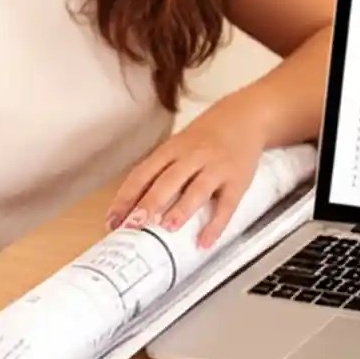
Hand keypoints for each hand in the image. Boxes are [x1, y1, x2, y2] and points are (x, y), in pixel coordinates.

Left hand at [106, 89, 270, 248]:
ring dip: (181, 209)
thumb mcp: (180, 144)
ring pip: (197, 190)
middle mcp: (193, 156)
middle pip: (168, 180)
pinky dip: (216, 225)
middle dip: (150, 203)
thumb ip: (162, 169)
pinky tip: (204, 241)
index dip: (126, 197)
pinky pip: (227, 205)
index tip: (112, 220)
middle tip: (134, 225)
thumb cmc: (207, 136)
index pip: (144, 173)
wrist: (246, 117)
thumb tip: (136, 204)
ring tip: (168, 228)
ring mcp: (216, 167)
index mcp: (172, 149)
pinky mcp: (238, 180)